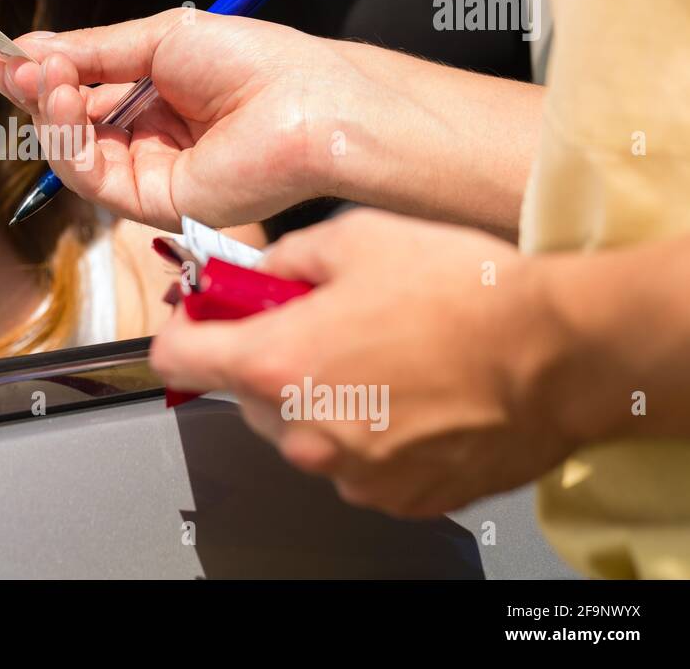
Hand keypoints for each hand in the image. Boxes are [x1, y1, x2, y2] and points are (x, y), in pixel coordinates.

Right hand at [0, 9, 363, 230]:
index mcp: (156, 96)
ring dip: (51, 116)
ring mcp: (150, 173)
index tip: (11, 56)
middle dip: (40, 94)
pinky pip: (93, 180)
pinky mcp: (153, 204)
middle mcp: (149, 138)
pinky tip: (67, 105)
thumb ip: (92, 51)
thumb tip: (29, 49)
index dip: (46, 76)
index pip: (84, 91)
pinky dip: (69, 144)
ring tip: (47, 81)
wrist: (305, 103)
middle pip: (72, 125)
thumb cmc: (254, 62)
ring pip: (75, 154)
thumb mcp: (160, 40)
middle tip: (19, 68)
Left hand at [149, 209, 582, 516]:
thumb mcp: (357, 237)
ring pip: (299, 430)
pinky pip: (353, 462)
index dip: (184, 329)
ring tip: (381, 357)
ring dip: (319, 397)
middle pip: (242, 394)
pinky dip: (366, 432)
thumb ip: (284, 259)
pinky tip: (410, 394)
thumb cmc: (465, 293)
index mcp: (275, 361)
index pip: (174, 359)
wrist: (559, 354)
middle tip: (319, 322)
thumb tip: (258, 273)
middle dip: (267, 357)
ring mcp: (348, 472)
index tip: (203, 315)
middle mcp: (300, 430)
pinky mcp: (395, 497)